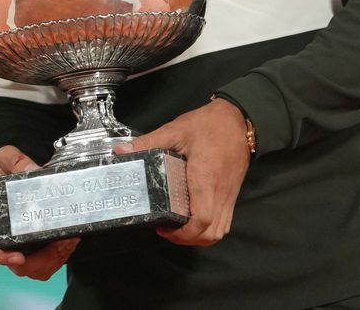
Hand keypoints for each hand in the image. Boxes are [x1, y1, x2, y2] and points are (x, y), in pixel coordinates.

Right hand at [0, 145, 79, 279]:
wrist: (12, 179)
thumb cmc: (4, 177)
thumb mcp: (5, 161)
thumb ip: (14, 160)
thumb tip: (32, 169)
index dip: (6, 256)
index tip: (18, 256)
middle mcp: (10, 241)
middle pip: (24, 265)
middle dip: (45, 258)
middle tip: (61, 242)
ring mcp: (26, 248)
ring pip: (40, 267)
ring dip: (57, 258)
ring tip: (69, 240)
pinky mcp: (41, 249)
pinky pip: (51, 262)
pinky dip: (63, 256)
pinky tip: (71, 239)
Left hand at [116, 99, 250, 246]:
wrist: (238, 120)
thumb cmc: (209, 125)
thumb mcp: (175, 130)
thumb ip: (148, 142)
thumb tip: (121, 150)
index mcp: (204, 179)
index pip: (201, 219)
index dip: (182, 233)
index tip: (163, 228)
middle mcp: (219, 193)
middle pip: (210, 233)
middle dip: (187, 240)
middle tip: (167, 230)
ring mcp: (229, 196)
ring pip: (219, 231)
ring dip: (200, 237)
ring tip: (179, 228)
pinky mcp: (232, 194)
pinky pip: (225, 222)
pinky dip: (211, 229)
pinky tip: (195, 219)